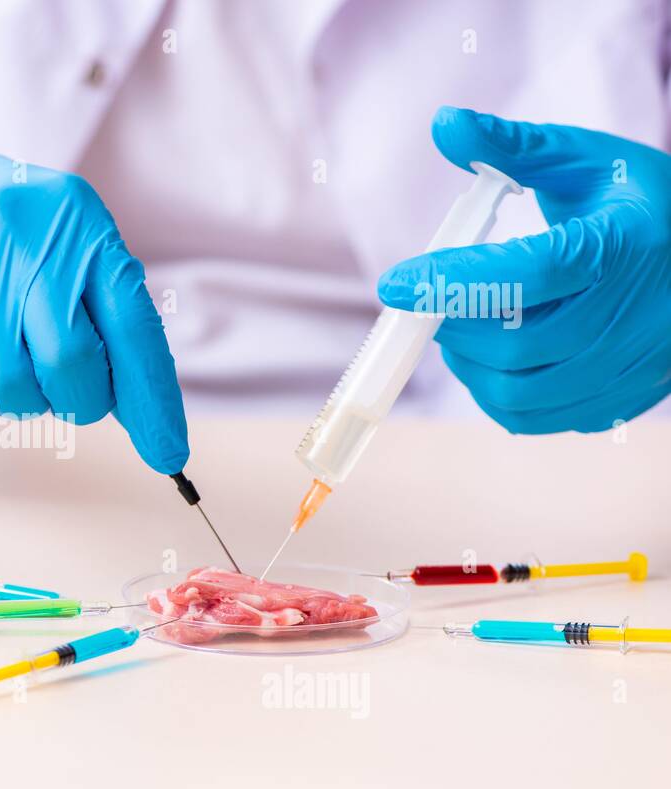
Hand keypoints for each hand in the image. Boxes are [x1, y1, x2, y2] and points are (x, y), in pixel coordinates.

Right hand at [0, 129, 188, 473]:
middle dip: (77, 399)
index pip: (133, 323)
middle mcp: (22, 235)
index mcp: (77, 220)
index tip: (168, 454)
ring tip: (1, 350)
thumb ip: (106, 315)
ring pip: (12, 388)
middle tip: (63, 389)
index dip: (152, 397)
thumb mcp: (62, 246)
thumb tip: (147, 414)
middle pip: (72, 367)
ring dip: (17, 394)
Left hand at [378, 106, 670, 432]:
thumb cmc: (640, 202)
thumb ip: (513, 148)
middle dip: (454, 326)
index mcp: (626, 246)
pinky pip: (539, 418)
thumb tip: (444, 124)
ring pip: (523, 393)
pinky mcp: (624, 398)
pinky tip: (488, 361)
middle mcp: (637, 315)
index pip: (530, 273)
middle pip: (519, 345)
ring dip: (469, 366)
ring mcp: (634, 364)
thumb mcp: (586, 162)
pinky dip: (496, 396)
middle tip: (426, 303)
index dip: (455, 281)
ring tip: (456, 329)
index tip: (394, 282)